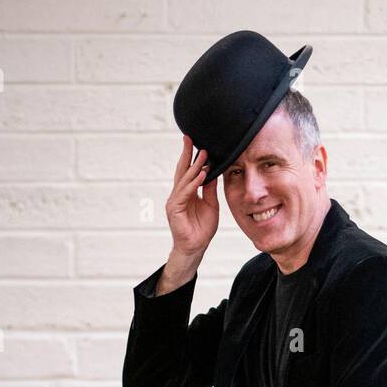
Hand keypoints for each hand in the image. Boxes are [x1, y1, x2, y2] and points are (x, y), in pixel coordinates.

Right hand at [164, 134, 219, 261]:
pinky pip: (185, 193)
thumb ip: (209, 189)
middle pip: (182, 170)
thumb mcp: (211, 205)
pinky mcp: (174, 209)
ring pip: (184, 179)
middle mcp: (178, 194)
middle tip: (189, 138)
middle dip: (186, 154)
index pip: (187, 171)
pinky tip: (201, 174)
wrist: (196, 248)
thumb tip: (212, 172)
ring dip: (194, 166)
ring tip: (202, 154)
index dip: (190, 157)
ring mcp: (175, 201)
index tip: (194, 142)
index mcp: (186, 193)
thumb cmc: (202, 229)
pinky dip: (193, 183)